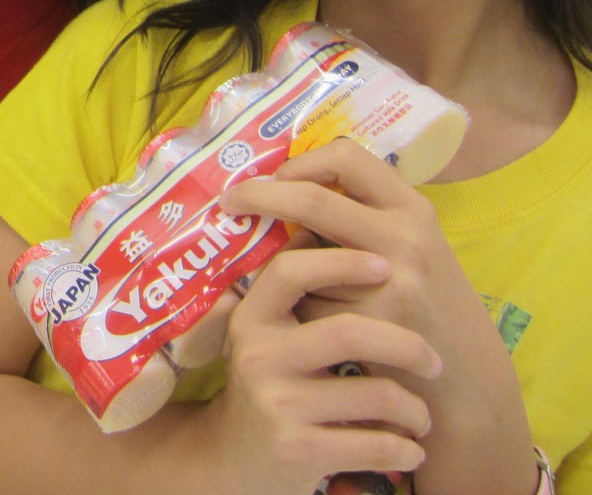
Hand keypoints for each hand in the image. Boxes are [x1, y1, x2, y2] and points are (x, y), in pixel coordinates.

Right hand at [205, 238, 439, 493]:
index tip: (385, 266)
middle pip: (348, 332)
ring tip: (420, 417)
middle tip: (433, 361)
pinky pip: (377, 444)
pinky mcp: (298, 450)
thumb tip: (338, 208)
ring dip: (414, 411)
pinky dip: (405, 449)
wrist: (236, 460)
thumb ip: (297, 290)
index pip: (291, 271)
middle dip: (408, 347)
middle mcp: (258, 355)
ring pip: (376, 395)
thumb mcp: (271, 334)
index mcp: (252, 317)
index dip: (342, 262)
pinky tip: (409, 450)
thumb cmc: (274, 382)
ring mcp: (276, 403)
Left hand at [220, 139, 536, 494]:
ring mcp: (390, 282)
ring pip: (303, 258)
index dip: (302, 161)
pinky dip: (300, 310)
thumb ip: (361, 219)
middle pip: (312, 200)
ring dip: (286, 269)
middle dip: (260, 196)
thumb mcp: (410, 247)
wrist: (466, 379)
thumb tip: (279, 193)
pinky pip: (308, 305)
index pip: (348, 156)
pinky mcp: (372, 324)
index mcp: (413, 209)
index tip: (277, 175)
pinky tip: (318, 327)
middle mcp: (405, 239)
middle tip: (229, 201)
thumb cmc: (426, 304)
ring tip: (297, 287)